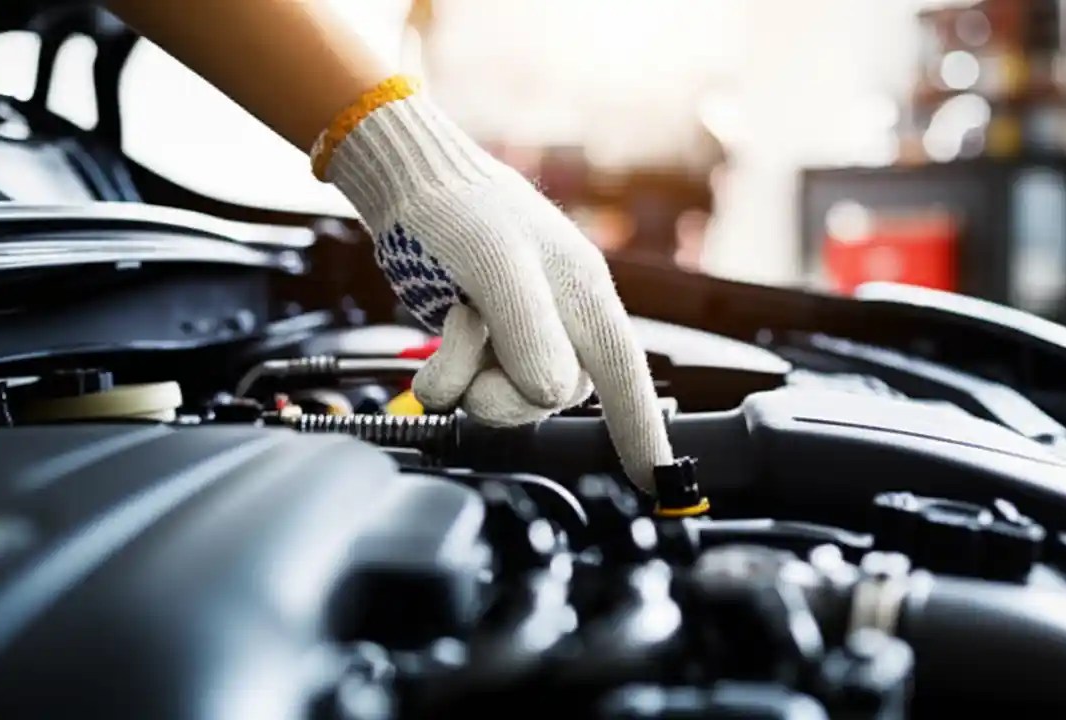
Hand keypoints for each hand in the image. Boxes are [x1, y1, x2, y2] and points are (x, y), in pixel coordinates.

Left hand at [316, 80, 672, 488]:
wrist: (407, 181)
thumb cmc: (458, 207)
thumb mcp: (496, 263)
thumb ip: (530, 332)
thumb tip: (552, 392)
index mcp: (586, 297)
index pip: (626, 377)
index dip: (643, 432)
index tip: (659, 481)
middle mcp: (563, 320)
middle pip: (552, 399)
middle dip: (502, 387)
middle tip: (469, 334)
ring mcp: (524, 332)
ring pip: (510, 399)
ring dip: (468, 376)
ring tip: (456, 320)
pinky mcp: (487, 340)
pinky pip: (473, 389)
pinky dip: (447, 375)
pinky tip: (444, 332)